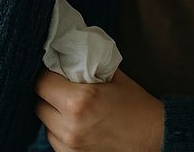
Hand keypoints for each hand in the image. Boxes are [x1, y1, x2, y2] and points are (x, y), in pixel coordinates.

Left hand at [35, 68, 164, 151]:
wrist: (155, 138)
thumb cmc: (137, 105)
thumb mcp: (114, 77)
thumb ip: (88, 64)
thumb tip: (68, 51)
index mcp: (80, 100)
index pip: (41, 82)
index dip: (47, 73)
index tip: (55, 70)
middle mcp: (70, 125)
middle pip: (38, 103)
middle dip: (48, 93)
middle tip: (62, 87)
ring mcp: (69, 145)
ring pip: (44, 123)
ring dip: (53, 113)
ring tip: (73, 107)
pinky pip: (54, 139)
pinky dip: (60, 129)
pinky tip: (79, 123)